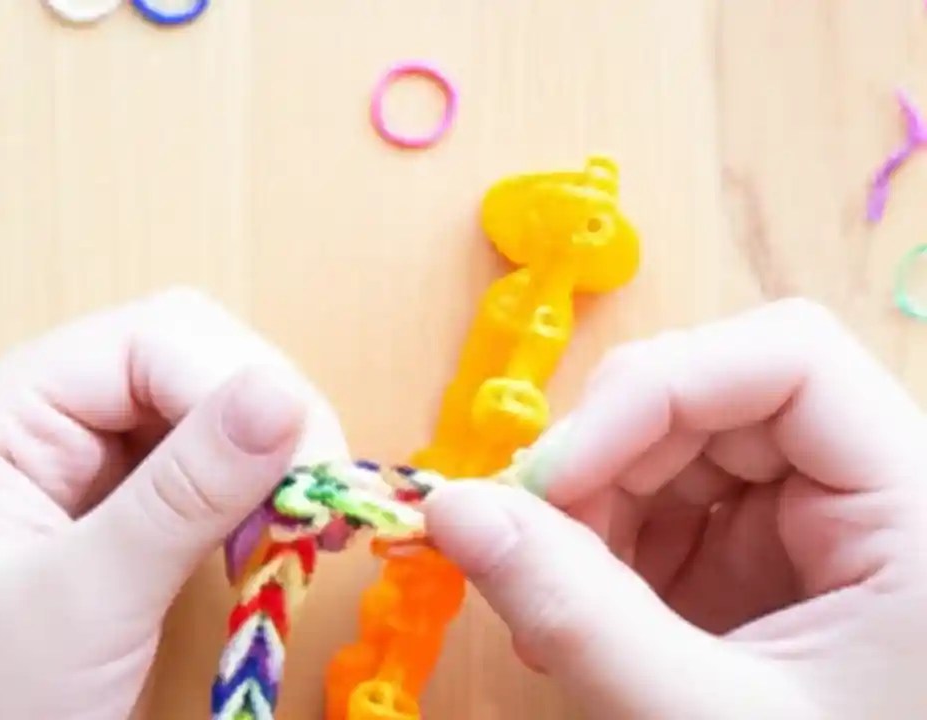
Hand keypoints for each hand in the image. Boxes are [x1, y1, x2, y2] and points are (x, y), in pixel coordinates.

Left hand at [0, 289, 346, 719]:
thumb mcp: (86, 602)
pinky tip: (267, 540)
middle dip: (260, 417)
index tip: (306, 476)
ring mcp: (73, 468)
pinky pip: (199, 469)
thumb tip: (284, 389)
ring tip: (295, 531)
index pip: (144, 342)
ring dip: (264, 457)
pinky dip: (248, 494)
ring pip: (201, 411)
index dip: (236, 386)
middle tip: (310, 509)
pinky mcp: (111, 516)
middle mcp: (35, 422)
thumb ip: (184, 493)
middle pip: (180, 359)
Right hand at [426, 299, 926, 718]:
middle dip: (607, 458)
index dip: (664, 389)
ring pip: (683, 447)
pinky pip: (674, 508)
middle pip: (720, 396)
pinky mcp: (779, 564)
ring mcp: (825, 529)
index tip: (562, 476)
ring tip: (551, 597)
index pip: (790, 358)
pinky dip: (608, 545)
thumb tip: (451, 508)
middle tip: (530, 540)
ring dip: (595, 505)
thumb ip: (576, 612)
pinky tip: (580, 610)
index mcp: (918, 513)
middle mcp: (880, 497)